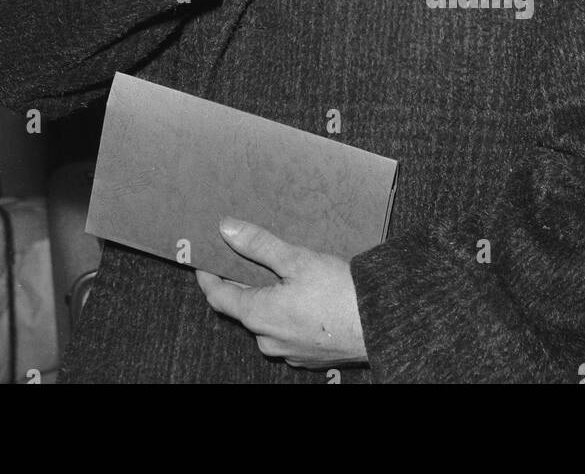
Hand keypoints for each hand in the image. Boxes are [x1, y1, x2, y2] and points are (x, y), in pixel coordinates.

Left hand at [196, 218, 368, 367]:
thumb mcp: (296, 259)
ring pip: (267, 320)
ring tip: (278, 271)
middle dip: (242, 282)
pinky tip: (303, 295)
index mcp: (259, 316)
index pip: (219, 296)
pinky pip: (288, 330)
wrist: (381, 325)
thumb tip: (226, 229)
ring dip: (267, 297)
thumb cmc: (339, 293)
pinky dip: (287, 312)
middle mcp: (268, 340)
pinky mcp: (309, 355)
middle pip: (243, 307)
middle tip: (243, 255)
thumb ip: (258, 244)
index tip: (203, 258)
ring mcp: (289, 351)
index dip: (208, 275)